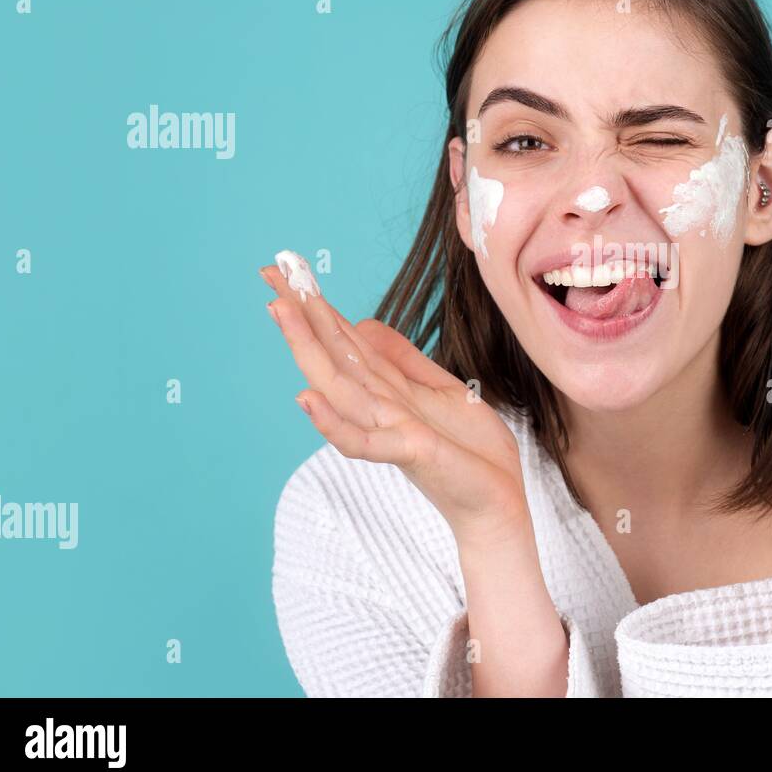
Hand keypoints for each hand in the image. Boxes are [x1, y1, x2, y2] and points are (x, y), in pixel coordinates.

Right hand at [260, 253, 528, 542]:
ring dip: (308, 349)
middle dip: (301, 315)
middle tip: (271, 272)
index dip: (315, 304)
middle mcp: (380, 407)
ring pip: (339, 387)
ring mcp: (391, 430)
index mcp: (388, 389)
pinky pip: (365, 441)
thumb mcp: (441, 389)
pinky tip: (306, 398)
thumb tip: (364, 323)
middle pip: (332, 355)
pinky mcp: (411, 454)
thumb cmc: (471, 451)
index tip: (284, 268)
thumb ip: (403, 360)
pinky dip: (333, 423)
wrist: (500, 502)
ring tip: (280, 311)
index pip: (343, 340)